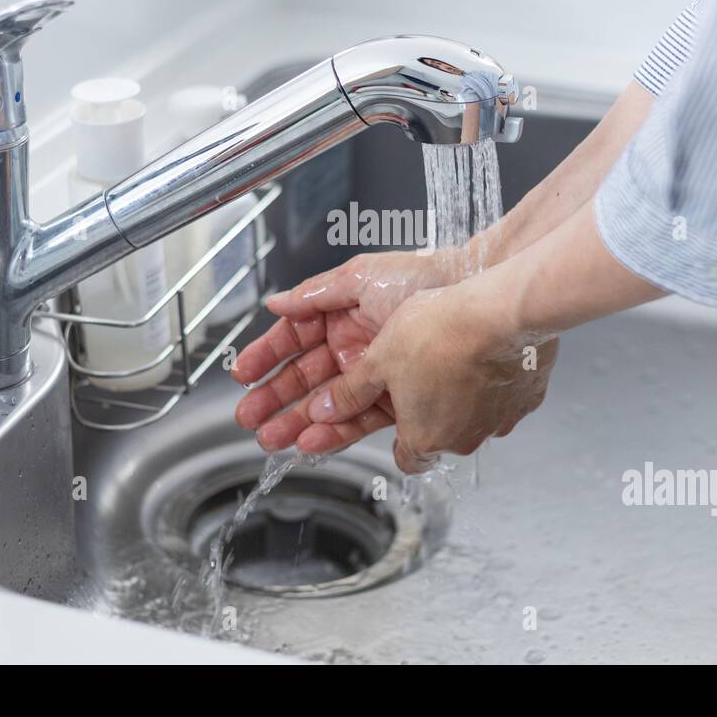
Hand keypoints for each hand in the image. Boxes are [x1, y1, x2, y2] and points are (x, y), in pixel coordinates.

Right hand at [231, 250, 454, 451]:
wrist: (474, 292)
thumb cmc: (422, 276)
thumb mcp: (360, 278)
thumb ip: (315, 295)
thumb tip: (275, 302)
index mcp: (341, 315)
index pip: (294, 341)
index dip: (266, 359)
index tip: (242, 376)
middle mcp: (355, 346)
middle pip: (305, 378)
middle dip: (275, 400)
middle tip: (251, 421)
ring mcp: (376, 374)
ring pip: (329, 403)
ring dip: (299, 421)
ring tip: (273, 440)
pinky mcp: (401, 397)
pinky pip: (361, 419)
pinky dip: (335, 431)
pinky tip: (312, 440)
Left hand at [300, 282, 558, 472]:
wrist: (500, 313)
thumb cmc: (439, 334)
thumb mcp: (379, 361)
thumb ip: (349, 393)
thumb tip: (322, 412)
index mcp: (424, 437)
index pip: (408, 460)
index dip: (399, 441)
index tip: (398, 423)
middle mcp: (463, 439)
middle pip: (440, 437)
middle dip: (429, 413)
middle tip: (423, 379)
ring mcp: (498, 421)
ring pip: (474, 417)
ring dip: (462, 398)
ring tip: (453, 359)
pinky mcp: (524, 400)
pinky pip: (504, 399)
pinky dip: (492, 384)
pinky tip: (483, 356)